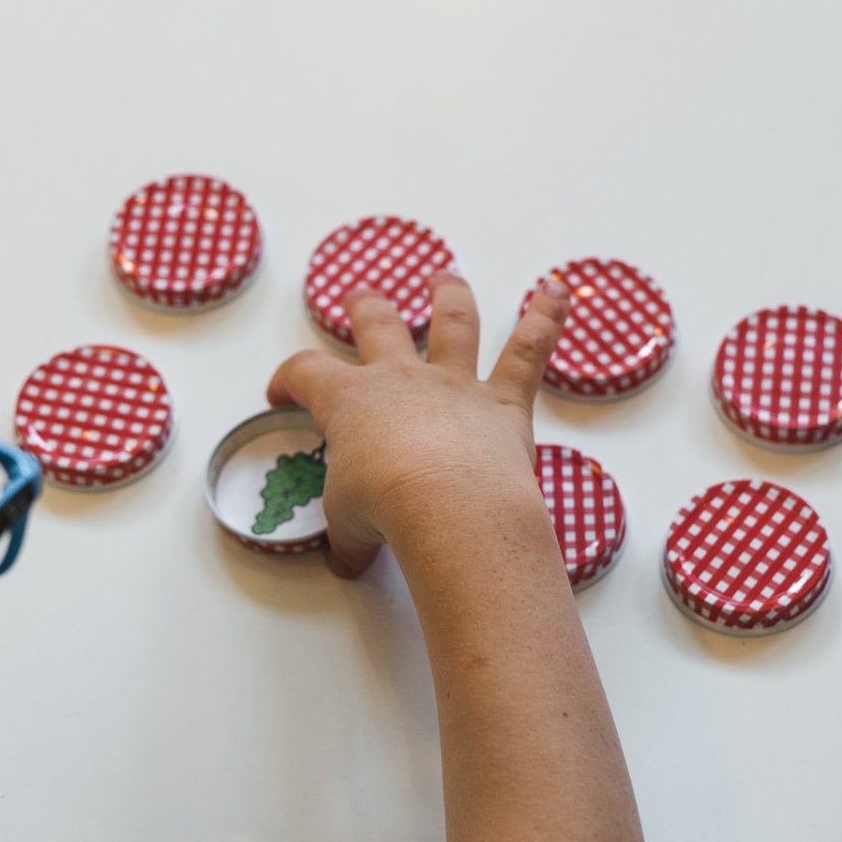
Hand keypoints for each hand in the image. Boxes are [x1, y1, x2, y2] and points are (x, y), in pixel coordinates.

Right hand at [266, 272, 569, 577]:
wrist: (448, 505)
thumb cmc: (386, 509)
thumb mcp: (348, 526)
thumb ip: (349, 537)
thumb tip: (347, 563)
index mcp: (350, 402)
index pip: (307, 374)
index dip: (289, 379)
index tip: (282, 395)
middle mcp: (402, 380)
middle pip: (378, 325)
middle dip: (365, 308)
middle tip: (361, 298)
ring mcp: (455, 385)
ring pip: (453, 322)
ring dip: (449, 296)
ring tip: (446, 279)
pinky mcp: (504, 402)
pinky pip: (530, 350)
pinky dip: (547, 316)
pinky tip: (558, 289)